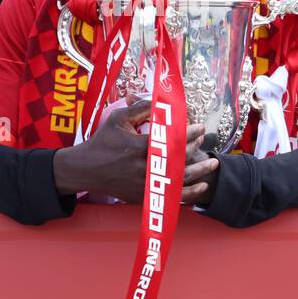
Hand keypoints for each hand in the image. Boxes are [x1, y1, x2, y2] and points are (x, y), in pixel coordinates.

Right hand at [52, 99, 218, 203]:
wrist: (85, 170)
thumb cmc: (102, 142)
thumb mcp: (118, 119)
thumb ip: (140, 108)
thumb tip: (161, 101)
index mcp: (136, 148)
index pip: (168, 141)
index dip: (188, 134)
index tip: (199, 127)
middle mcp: (142, 169)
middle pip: (177, 161)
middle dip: (195, 150)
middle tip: (205, 140)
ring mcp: (143, 186)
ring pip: (178, 182)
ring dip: (199, 173)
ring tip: (213, 163)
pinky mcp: (143, 196)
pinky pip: (170, 198)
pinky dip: (188, 194)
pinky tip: (201, 187)